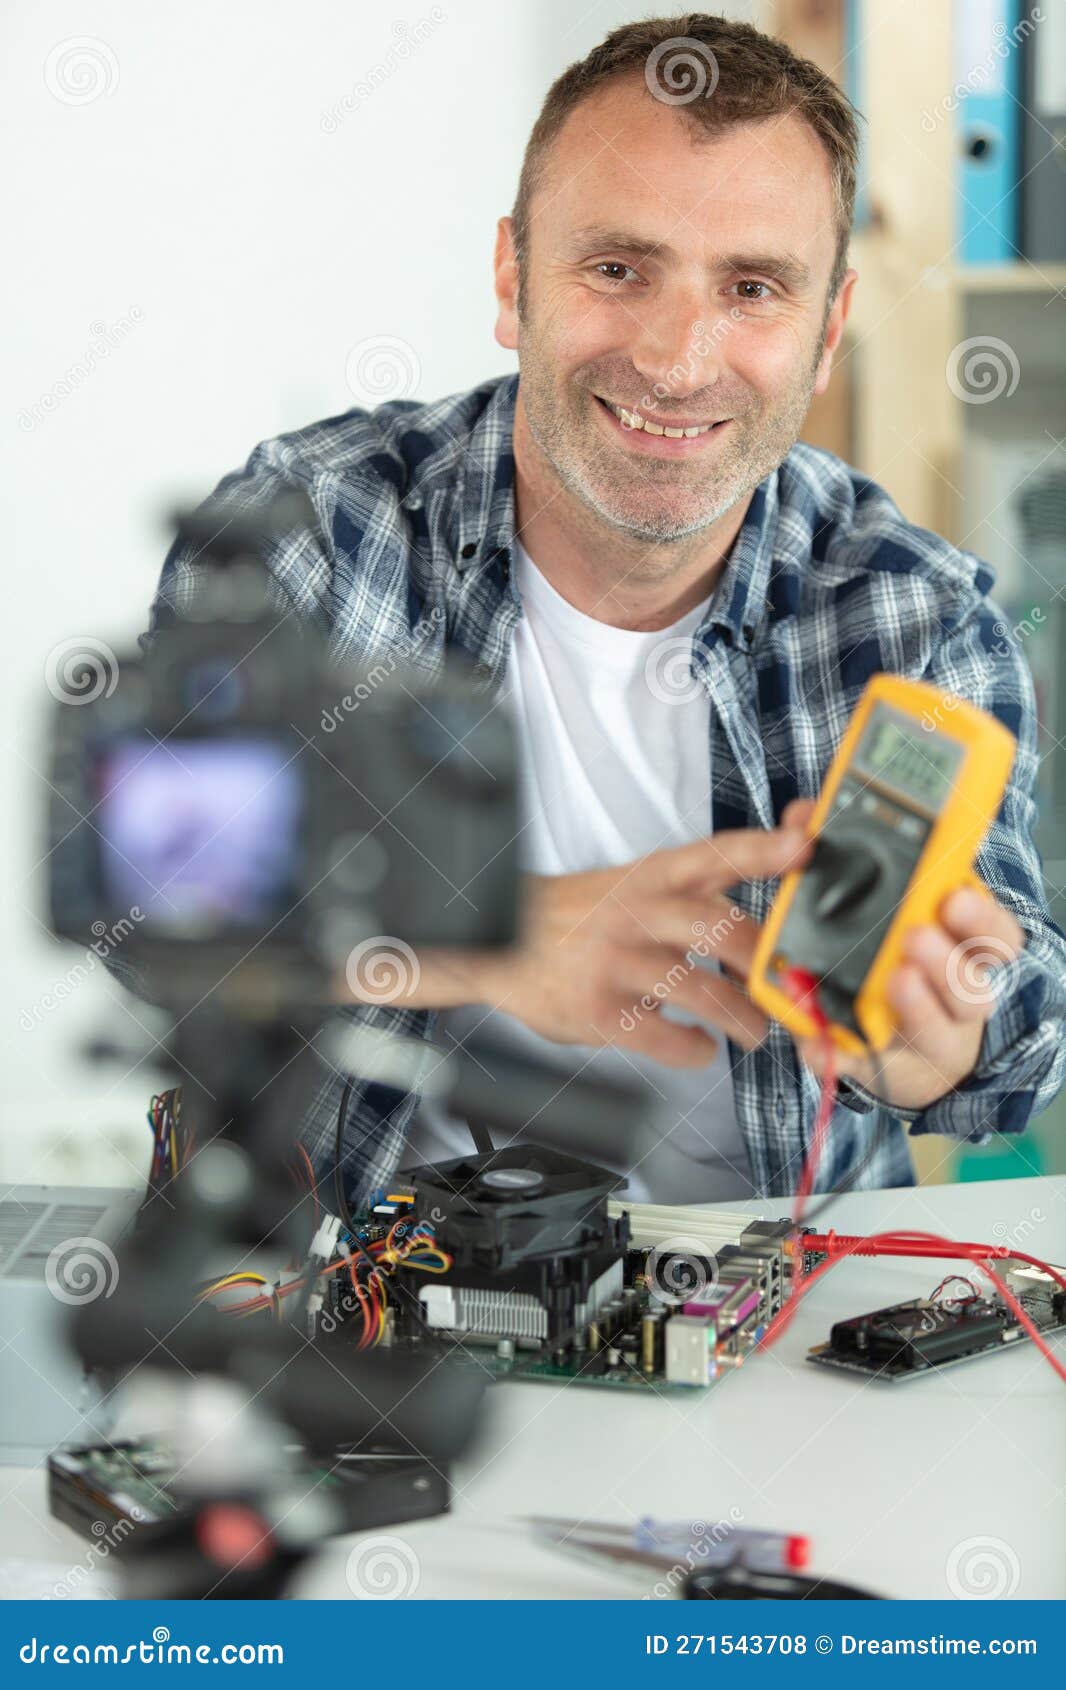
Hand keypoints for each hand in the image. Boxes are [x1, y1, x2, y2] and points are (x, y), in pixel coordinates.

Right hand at [344, 825, 811, 1066]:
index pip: (715, 853)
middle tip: (788, 987)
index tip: (805, 844)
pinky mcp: (597, 1010)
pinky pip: (663, 1036)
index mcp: (650, 877)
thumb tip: (762, 923)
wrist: (496, 939)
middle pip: (720, 927)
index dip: (763, 848)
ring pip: (700, 990)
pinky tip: (699, 1047)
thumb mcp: (629, 885)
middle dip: (765, 963)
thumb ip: (688, 895)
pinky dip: (693, 1048)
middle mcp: (635, 912)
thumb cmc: (578, 918)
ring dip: (741, 1018)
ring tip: (754, 1031)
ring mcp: (615, 961)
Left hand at [782, 800, 1025, 1109]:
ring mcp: (928, 1037)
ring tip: (892, 983)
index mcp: (961, 947)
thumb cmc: (883, 948)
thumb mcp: (872, 898)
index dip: (981, 920)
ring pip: (939, 1032)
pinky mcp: (883, 1069)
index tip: (953, 897)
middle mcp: (956, 994)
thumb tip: (803, 814)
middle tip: (914, 937)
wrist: (886, 1030)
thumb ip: (841, 853)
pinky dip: (839, 1056)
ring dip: (917, 1008)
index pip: (995, 935)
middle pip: (973, 985)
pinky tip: (817, 1046)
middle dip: (947, 963)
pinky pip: (864, 1067)